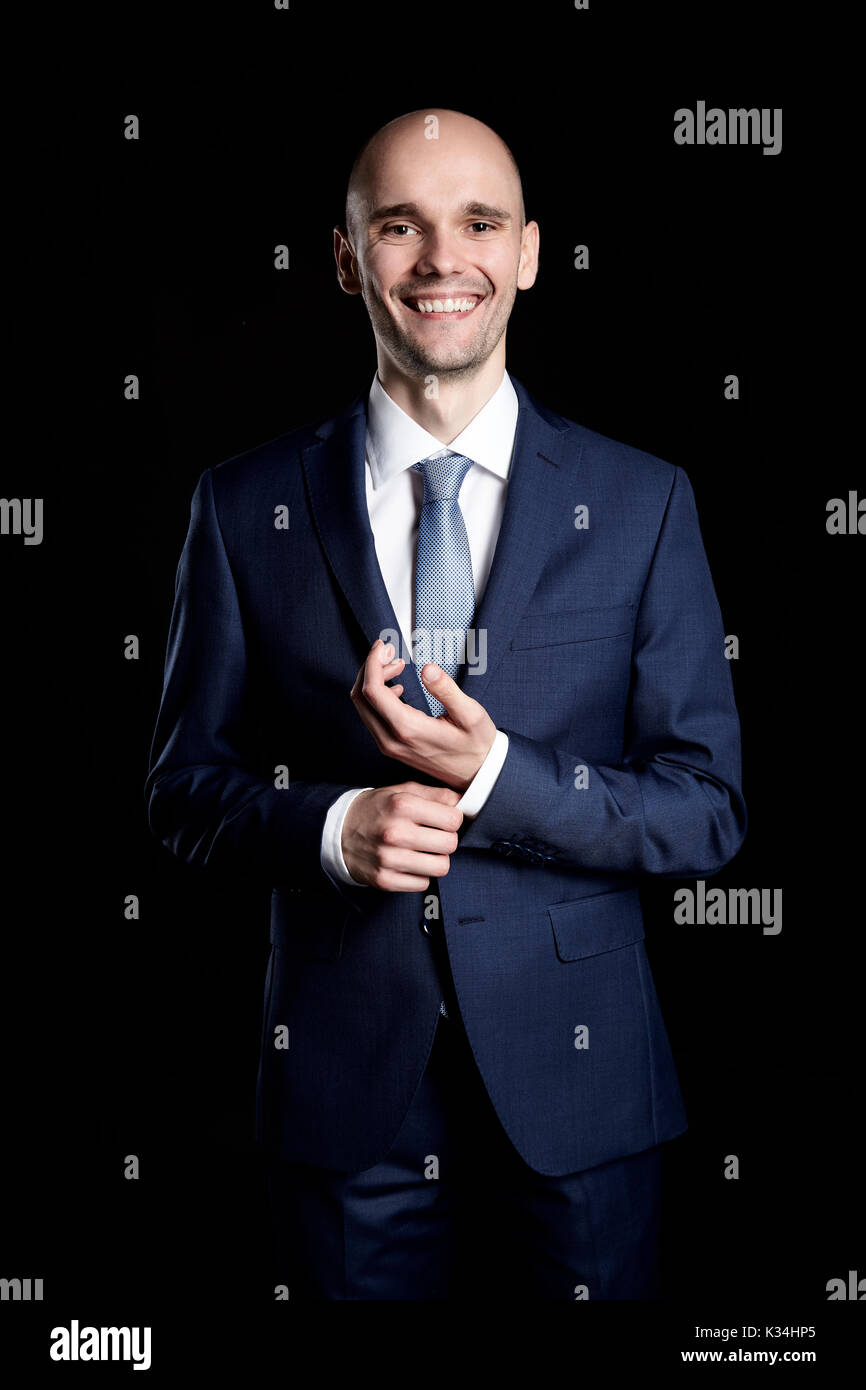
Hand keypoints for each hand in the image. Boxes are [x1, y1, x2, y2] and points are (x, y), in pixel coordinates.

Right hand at [341, 781, 462, 890]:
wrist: (338, 831)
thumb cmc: (376, 809)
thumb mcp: (402, 791)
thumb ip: (435, 794)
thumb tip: (464, 803)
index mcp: (403, 805)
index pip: (453, 820)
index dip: (453, 820)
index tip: (444, 820)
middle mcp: (396, 832)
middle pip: (450, 844)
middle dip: (446, 840)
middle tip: (435, 836)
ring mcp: (390, 859)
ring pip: (440, 867)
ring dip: (436, 860)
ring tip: (424, 851)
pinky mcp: (385, 880)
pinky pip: (423, 883)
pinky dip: (421, 875)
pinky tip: (410, 863)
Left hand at [350, 640, 496, 792]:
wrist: (477, 775)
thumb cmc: (477, 745)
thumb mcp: (471, 715)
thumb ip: (447, 690)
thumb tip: (427, 668)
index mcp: (408, 729)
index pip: (373, 691)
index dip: (373, 663)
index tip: (383, 646)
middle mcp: (392, 740)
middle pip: (361, 697)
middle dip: (371, 668)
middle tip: (391, 652)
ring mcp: (389, 746)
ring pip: (363, 707)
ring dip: (373, 681)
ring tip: (397, 667)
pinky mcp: (391, 747)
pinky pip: (372, 717)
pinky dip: (377, 696)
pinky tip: (397, 688)